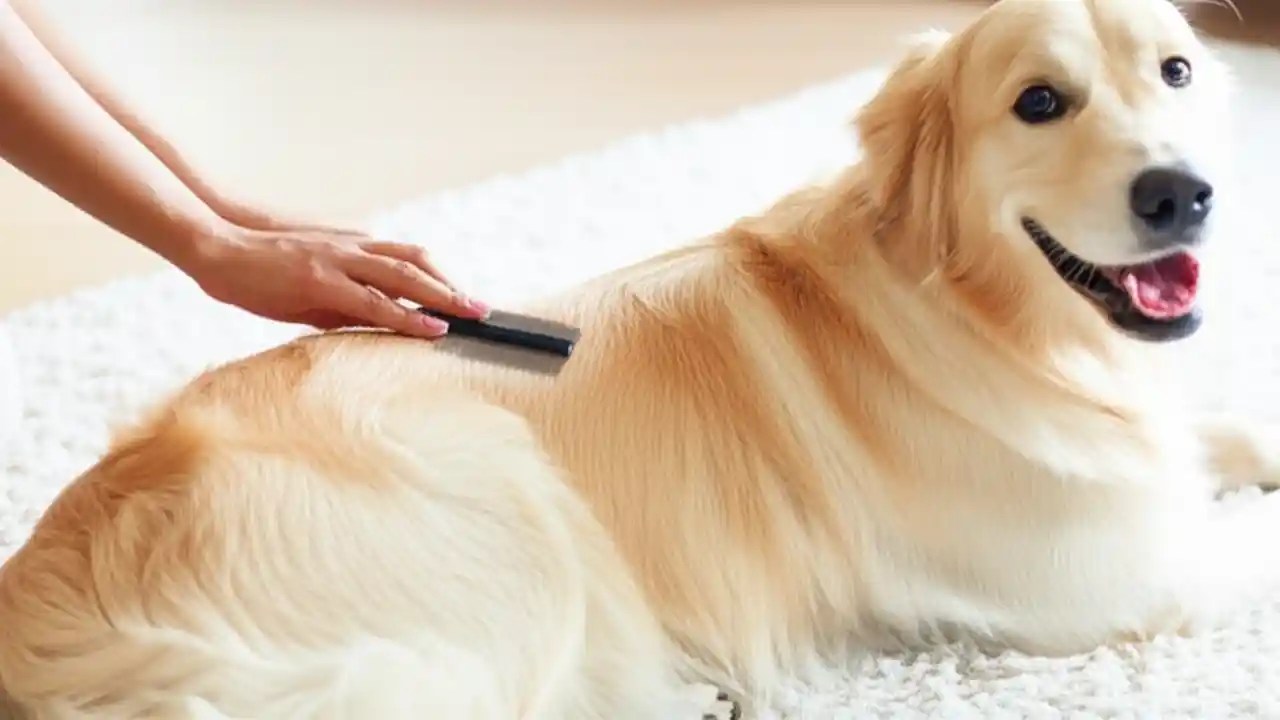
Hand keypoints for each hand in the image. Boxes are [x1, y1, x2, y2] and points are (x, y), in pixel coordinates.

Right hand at [183, 224, 489, 338]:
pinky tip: (430, 327)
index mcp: (350, 245)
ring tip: (471, 316)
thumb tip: (373, 323)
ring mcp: (338, 259)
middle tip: (483, 310)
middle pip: (417, 261)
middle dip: (453, 287)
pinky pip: (375, 300)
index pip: (406, 258)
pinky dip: (409, 314)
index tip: (463, 298)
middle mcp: (352, 246)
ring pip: (406, 275)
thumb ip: (343, 300)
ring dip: (444, 296)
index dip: (438, 276)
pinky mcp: (321, 279)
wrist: (214, 245)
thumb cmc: (257, 268)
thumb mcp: (309, 285)